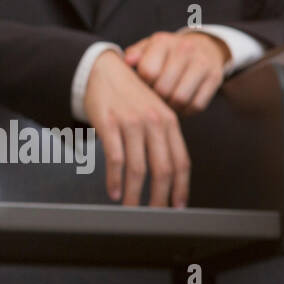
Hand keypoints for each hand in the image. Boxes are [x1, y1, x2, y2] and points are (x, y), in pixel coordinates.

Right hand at [83, 50, 190, 207]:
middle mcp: (154, 122)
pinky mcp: (109, 124)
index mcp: (169, 121)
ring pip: (138, 169)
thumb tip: (169, 172)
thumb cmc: (128, 93)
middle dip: (160, 198)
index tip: (177, 205)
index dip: (181, 188)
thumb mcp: (154, 110)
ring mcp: (131, 123)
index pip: (181, 162)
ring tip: (131, 207)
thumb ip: (163, 136)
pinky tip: (114, 191)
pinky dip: (115, 180)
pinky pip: (115, 159)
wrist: (102, 69)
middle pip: (162, 169)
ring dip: (135, 194)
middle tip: (154, 214)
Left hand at [124, 30, 228, 115]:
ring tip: (165, 104)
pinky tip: (180, 106)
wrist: (203, 46)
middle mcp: (184, 49)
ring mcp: (202, 63)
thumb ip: (135, 54)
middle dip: (156, 99)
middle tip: (153, 100)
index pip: (148, 71)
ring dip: (170, 107)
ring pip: (181, 98)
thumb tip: (126, 62)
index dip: (143, 85)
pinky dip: (186, 111)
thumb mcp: (149, 47)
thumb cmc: (166, 52)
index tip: (142, 87)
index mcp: (162, 41)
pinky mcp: (215, 78)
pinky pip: (198, 105)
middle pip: (164, 88)